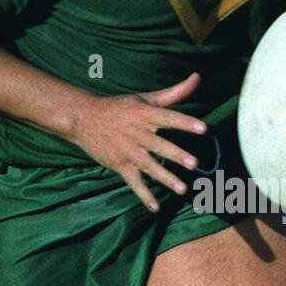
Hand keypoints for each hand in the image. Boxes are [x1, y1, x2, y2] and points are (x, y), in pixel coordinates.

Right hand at [73, 72, 206, 210]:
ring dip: (165, 178)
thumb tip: (197, 78)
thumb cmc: (120, 108)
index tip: (203, 128)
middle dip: (175, 154)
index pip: (167, 117)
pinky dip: (143, 194)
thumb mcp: (145, 98)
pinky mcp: (119, 164)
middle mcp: (136, 132)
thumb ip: (174, 93)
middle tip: (194, 164)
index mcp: (144, 114)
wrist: (83, 118)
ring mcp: (127, 150)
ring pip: (148, 165)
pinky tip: (155, 207)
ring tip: (182, 189)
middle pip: (158, 145)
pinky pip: (133, 181)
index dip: (184, 122)